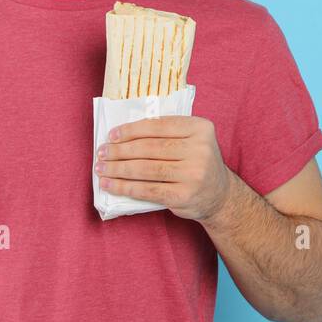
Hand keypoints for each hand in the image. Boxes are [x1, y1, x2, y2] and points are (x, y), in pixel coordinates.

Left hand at [94, 115, 232, 221]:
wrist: (220, 195)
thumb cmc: (197, 163)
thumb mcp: (192, 140)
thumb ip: (167, 134)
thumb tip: (123, 135)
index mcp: (200, 128)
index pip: (158, 125)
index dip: (131, 130)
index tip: (112, 135)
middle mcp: (200, 149)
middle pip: (149, 148)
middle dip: (120, 150)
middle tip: (102, 153)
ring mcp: (193, 174)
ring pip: (146, 169)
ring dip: (118, 169)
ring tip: (102, 169)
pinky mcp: (184, 196)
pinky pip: (148, 190)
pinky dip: (125, 187)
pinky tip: (111, 185)